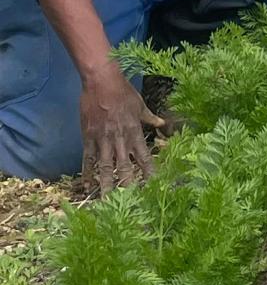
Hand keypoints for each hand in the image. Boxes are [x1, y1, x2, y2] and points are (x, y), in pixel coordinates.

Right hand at [79, 61, 164, 193]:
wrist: (101, 81)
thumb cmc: (123, 91)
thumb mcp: (140, 104)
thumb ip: (150, 117)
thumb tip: (162, 122)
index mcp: (134, 130)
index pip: (144, 156)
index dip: (149, 171)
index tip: (154, 185)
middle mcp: (120, 138)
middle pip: (125, 166)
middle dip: (128, 185)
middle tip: (130, 202)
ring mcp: (103, 139)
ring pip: (105, 166)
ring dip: (106, 184)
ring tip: (107, 201)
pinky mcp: (88, 138)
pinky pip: (88, 159)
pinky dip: (87, 172)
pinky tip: (86, 185)